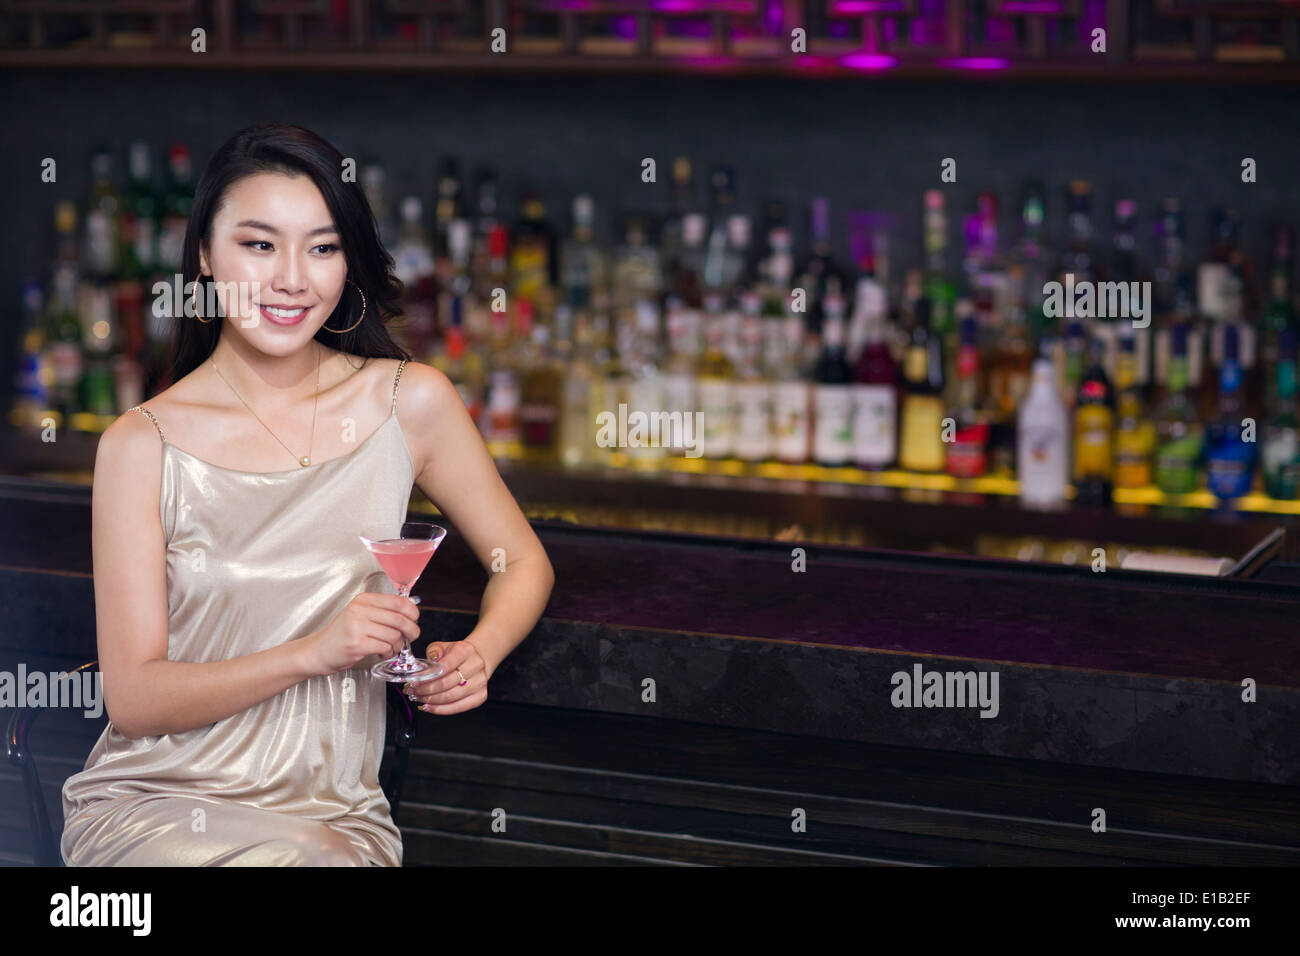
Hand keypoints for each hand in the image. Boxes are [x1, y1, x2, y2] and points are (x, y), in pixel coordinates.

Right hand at [305, 593, 419, 675]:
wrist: (318, 650)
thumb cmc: (342, 634)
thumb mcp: (360, 614)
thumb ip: (383, 611)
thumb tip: (412, 610)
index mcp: (364, 600)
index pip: (399, 601)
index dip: (413, 612)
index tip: (414, 620)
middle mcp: (360, 610)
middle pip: (400, 619)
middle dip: (411, 631)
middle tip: (411, 637)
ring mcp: (357, 627)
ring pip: (394, 635)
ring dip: (398, 646)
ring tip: (390, 648)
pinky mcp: (357, 644)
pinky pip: (385, 647)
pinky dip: (388, 653)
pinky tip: (382, 653)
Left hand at [402, 639, 488, 714]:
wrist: (476, 660)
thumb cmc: (457, 654)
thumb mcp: (443, 646)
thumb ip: (433, 652)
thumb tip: (426, 665)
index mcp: (465, 650)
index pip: (445, 666)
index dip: (427, 676)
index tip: (414, 681)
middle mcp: (476, 666)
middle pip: (446, 684)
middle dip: (426, 690)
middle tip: (414, 691)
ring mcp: (480, 682)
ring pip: (451, 697)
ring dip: (431, 700)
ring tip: (420, 698)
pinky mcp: (480, 696)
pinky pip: (458, 707)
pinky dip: (441, 709)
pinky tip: (430, 707)